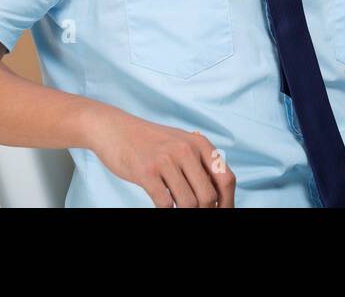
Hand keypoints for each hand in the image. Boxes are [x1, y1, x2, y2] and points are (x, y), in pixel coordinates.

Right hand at [85, 105, 234, 206]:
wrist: (116, 129)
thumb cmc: (151, 142)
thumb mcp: (181, 144)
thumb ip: (200, 164)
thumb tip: (219, 196)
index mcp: (200, 144)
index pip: (226, 179)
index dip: (228, 202)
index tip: (223, 212)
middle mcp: (186, 150)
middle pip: (209, 196)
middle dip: (206, 211)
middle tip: (197, 214)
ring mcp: (166, 160)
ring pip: (189, 203)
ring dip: (186, 213)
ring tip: (179, 209)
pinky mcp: (146, 172)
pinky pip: (165, 203)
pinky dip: (167, 211)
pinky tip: (164, 206)